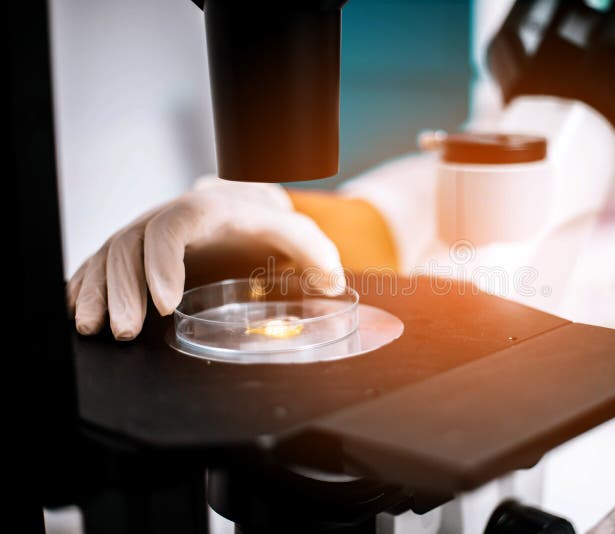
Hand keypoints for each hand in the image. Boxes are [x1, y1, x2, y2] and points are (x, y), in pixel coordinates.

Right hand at [67, 177, 342, 339]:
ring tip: (93, 328)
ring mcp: (145, 232)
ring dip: (98, 292)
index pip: (175, 227)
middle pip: (133, 246)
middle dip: (123, 290)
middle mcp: (167, 218)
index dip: (163, 261)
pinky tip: (77, 311)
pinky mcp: (134, 249)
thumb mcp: (295, 229)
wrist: (237, 201)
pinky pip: (100, 262)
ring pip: (109, 254)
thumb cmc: (263, 220)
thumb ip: (315, 251)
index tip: (163, 302)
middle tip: (125, 330)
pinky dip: (86, 285)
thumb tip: (331, 284)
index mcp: (205, 211)